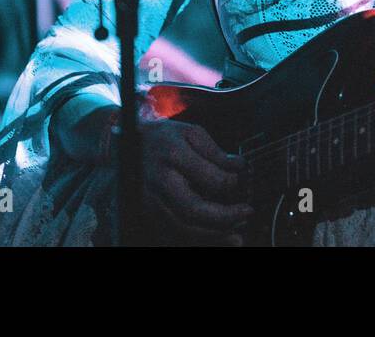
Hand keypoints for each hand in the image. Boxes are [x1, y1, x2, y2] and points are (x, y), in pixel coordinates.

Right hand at [136, 118, 251, 244]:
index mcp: (173, 156)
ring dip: (214, 234)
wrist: (127, 148)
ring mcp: (151, 203)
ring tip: (238, 232)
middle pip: (193, 210)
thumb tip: (240, 167)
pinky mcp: (148, 215)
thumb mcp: (190, 133)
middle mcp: (160, 182)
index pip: (208, 177)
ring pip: (184, 228)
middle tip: (247, 213)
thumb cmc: (164, 139)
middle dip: (224, 216)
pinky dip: (200, 240)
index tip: (241, 180)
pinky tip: (221, 238)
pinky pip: (175, 235)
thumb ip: (215, 151)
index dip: (230, 183)